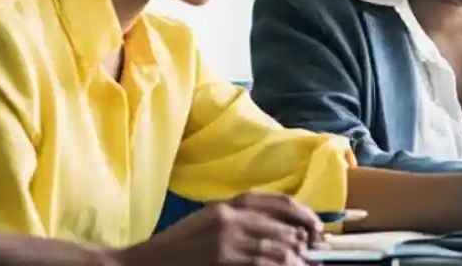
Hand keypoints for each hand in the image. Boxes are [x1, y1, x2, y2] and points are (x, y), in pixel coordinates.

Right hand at [116, 192, 322, 265]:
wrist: (143, 265)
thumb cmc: (179, 249)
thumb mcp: (212, 224)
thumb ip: (245, 222)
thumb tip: (288, 233)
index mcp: (229, 204)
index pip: (280, 201)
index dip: (305, 215)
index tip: (318, 230)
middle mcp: (231, 216)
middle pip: (284, 227)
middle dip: (305, 245)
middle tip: (315, 258)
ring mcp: (227, 239)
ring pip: (279, 250)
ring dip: (296, 262)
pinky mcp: (223, 260)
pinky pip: (263, 264)